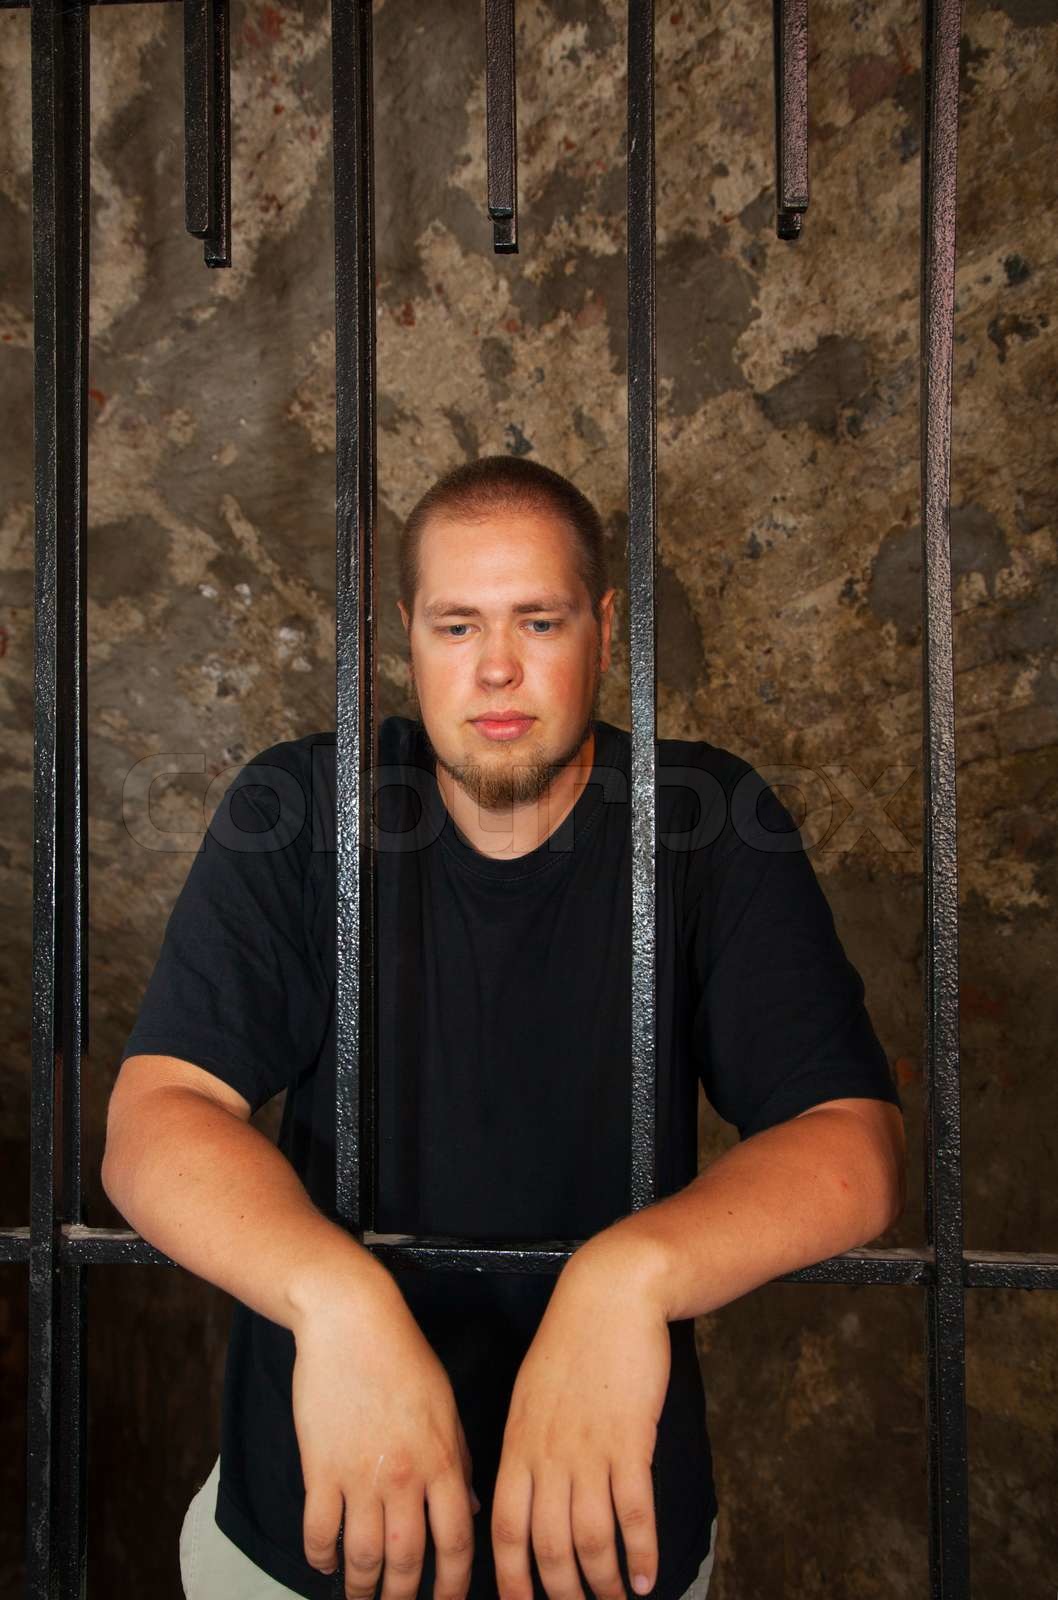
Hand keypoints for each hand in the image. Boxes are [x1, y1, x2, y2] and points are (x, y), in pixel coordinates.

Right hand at [291, 1268, 480, 1599]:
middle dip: (404, 1597)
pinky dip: (321, 1556)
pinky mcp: (320, 1467)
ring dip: (361, 1588)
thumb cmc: (402, 1354)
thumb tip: (471, 1508)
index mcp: (442, 1460)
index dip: (454, 1583)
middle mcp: (404, 1476)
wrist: (350, 1320)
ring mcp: (359, 1475)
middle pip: (408, 1560)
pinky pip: (320, 1531)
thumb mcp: (445, 1404)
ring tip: (359, 1598)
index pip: (457, 1541)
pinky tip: (325, 1563)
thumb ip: (459, 1459)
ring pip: (363, 1556)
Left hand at [491, 1235, 670, 1599]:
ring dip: (605, 1583)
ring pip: (591, 1540)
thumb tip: (517, 1490)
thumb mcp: (531, 1392)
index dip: (512, 1578)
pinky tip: (648, 1578)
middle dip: (563, 1594)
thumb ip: (524, 1444)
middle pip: (548, 1547)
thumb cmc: (571, 1342)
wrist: (610, 1296)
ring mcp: (590, 1450)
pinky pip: (634, 1513)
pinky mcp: (630, 1440)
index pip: (505, 1530)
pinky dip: (642, 1552)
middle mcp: (548, 1456)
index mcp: (518, 1444)